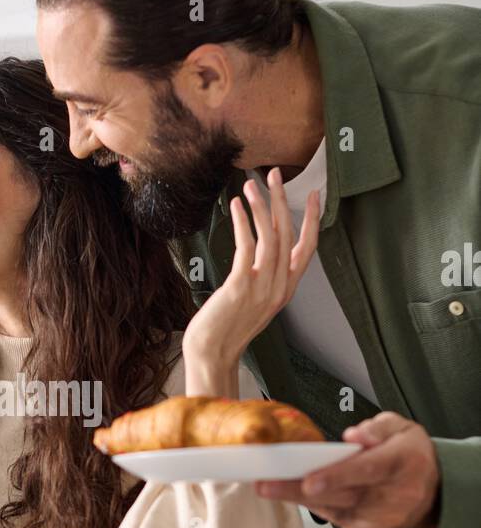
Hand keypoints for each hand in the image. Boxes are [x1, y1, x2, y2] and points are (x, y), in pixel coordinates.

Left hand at [182, 169, 318, 396]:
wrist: (213, 353)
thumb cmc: (227, 327)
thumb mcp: (254, 301)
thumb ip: (262, 278)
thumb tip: (259, 252)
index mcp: (286, 289)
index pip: (307, 248)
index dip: (313, 219)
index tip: (314, 194)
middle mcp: (280, 287)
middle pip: (289, 234)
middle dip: (282, 200)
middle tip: (274, 174)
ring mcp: (262, 287)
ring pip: (270, 236)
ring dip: (260, 206)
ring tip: (250, 184)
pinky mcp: (241, 286)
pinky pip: (247, 246)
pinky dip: (243, 222)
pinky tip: (236, 206)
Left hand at [256, 413, 441, 527]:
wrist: (434, 494)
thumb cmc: (410, 457)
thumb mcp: (403, 428)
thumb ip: (378, 428)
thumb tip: (355, 436)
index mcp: (402, 463)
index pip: (367, 470)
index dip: (336, 476)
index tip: (310, 480)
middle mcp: (393, 495)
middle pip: (341, 494)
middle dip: (299, 489)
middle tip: (266, 483)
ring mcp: (380, 518)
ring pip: (331, 508)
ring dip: (296, 498)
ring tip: (267, 486)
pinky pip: (333, 517)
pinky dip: (312, 504)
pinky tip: (292, 493)